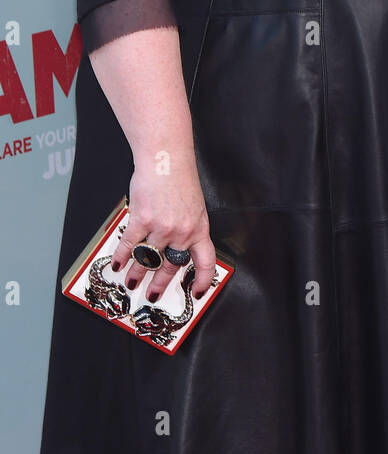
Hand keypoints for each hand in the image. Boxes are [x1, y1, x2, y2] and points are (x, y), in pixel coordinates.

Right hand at [109, 147, 215, 300]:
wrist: (166, 159)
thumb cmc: (179, 179)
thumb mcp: (193, 207)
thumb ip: (186, 228)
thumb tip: (173, 249)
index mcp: (199, 229)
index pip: (205, 262)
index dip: (201, 280)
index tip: (196, 293)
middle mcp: (182, 232)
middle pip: (171, 267)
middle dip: (160, 284)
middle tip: (152, 294)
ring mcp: (163, 227)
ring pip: (148, 259)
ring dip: (137, 274)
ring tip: (132, 282)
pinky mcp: (143, 220)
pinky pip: (130, 246)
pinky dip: (122, 257)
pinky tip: (117, 265)